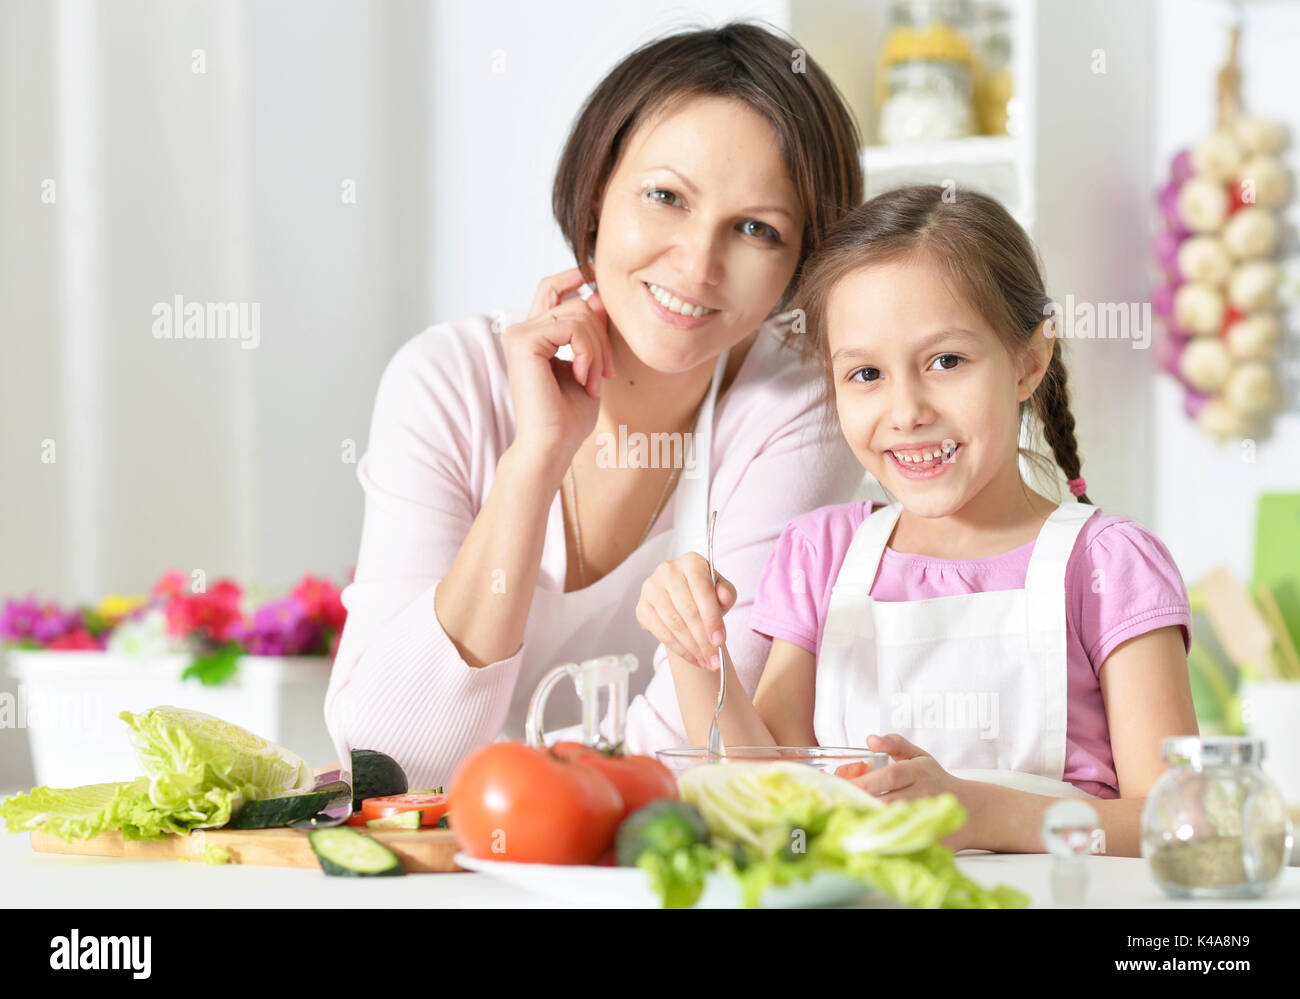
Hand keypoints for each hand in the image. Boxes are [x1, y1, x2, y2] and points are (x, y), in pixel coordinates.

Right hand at [502, 267, 615, 460]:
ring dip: (598, 348)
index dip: (573, 278)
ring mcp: (519, 334)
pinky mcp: (524, 342)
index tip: (593, 278)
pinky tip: (585, 378)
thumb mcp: (588, 366)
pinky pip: (572, 327)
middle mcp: (521, 331)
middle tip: (606, 373)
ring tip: (595, 381)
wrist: (552, 445)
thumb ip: (590, 332)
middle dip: (601, 336)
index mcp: (534, 336)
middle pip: (576, 303)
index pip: (552, 290)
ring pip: (578, 312)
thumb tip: (596, 295)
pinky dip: (589, 352)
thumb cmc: (568, 417)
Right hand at [636, 553, 736, 671]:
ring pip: (674, 624)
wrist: (683, 602)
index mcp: (691, 562)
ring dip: (692, 648)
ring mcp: (651, 588)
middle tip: (715, 659)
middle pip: (687, 610)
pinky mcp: (642, 607)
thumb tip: (724, 598)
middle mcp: (667, 570)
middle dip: (703, 639)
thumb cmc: (704, 595)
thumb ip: (726, 593)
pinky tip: (692, 657)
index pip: (702, 591)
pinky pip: (661, 632)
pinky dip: (679, 649)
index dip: (712, 618)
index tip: (720, 641)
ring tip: (706, 662)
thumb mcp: (721, 591)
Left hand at [851, 734, 980, 850]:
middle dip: (861, 804)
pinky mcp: (933, 840)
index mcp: (919, 772)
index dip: (865, 782)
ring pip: (894, 823)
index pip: (889, 776)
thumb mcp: (920, 756)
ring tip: (845, 822)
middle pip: (888, 802)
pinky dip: (886, 842)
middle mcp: (924, 794)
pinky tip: (867, 840)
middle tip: (836, 807)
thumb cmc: (936, 780)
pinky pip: (905, 842)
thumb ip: (894, 744)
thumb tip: (870, 739)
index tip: (842, 786)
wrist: (972, 810)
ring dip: (869, 823)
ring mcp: (929, 819)